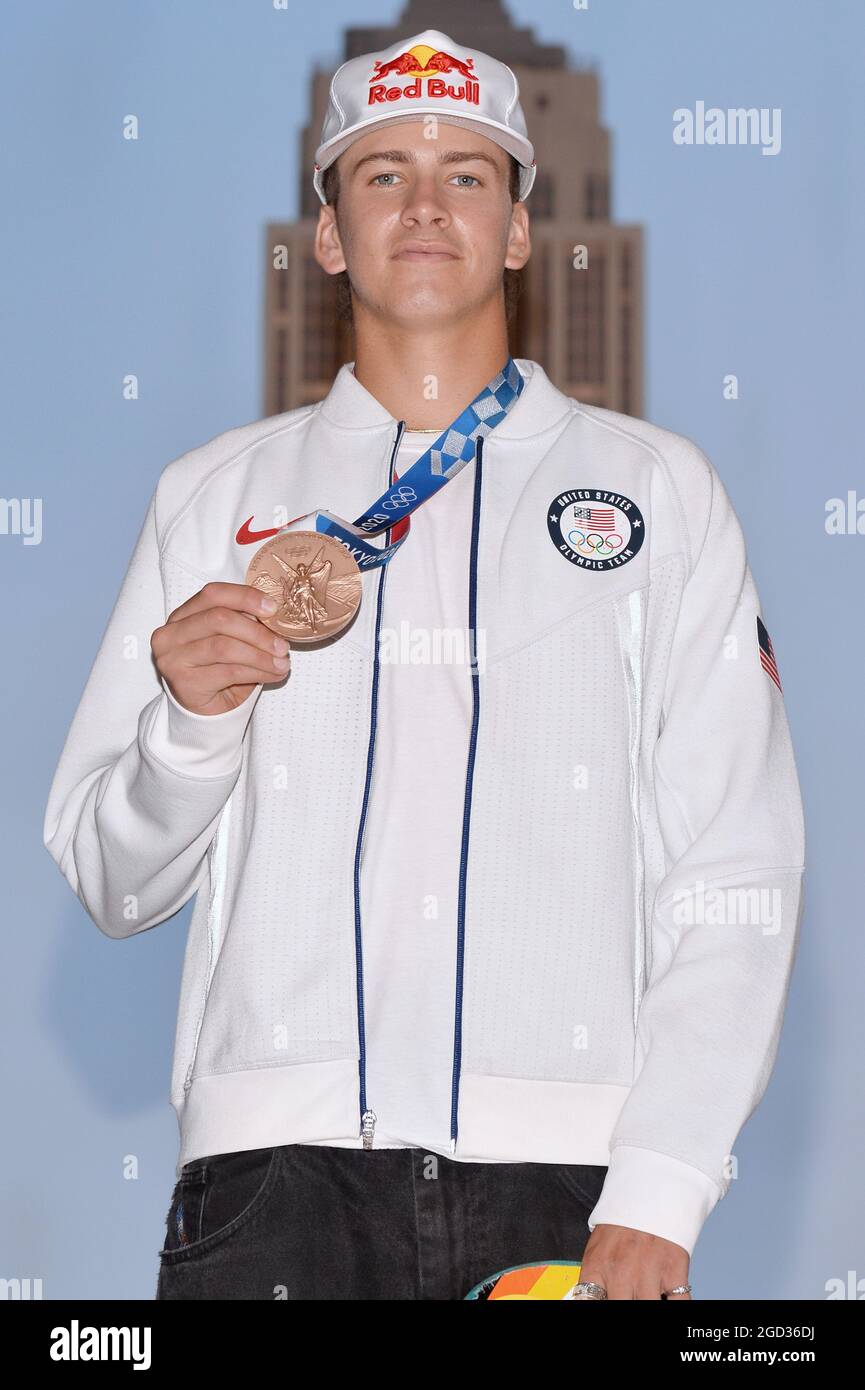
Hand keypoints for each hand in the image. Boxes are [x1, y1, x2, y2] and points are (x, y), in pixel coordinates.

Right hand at [152, 581, 289, 715]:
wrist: (206, 712)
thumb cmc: (219, 671)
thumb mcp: (230, 640)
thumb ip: (242, 622)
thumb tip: (271, 613)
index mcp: (181, 616)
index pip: (212, 594)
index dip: (245, 597)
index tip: (273, 608)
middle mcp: (170, 634)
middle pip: (219, 619)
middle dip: (257, 632)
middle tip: (282, 645)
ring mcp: (173, 659)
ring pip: (224, 647)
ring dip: (260, 655)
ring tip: (282, 663)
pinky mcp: (184, 683)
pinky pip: (229, 672)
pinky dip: (257, 672)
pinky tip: (273, 675)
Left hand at [578, 1223, 691, 1299]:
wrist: (650, 1191)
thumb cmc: (622, 1224)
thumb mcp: (598, 1248)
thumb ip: (597, 1280)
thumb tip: (597, 1299)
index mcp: (597, 1265)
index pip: (587, 1301)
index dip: (595, 1306)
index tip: (608, 1299)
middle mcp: (620, 1270)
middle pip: (618, 1306)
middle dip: (624, 1303)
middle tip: (629, 1296)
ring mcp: (647, 1270)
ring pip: (648, 1307)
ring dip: (648, 1303)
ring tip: (647, 1295)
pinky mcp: (674, 1269)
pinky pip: (678, 1303)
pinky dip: (675, 1305)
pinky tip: (667, 1297)